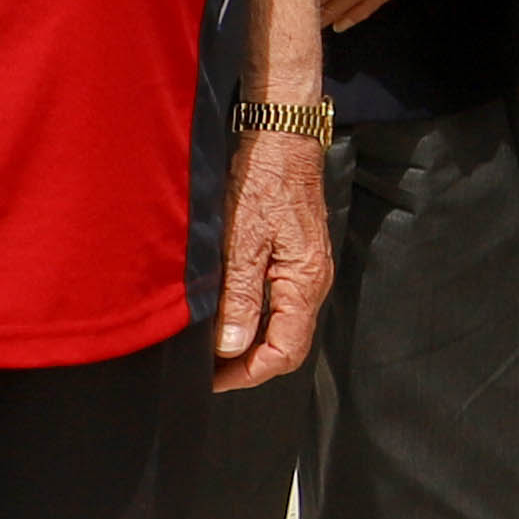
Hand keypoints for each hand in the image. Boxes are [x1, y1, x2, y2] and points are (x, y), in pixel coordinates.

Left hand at [211, 127, 334, 389]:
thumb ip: (240, 298)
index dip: (247, 374)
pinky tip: (226, 314)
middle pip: (287, 345)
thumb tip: (232, 347)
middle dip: (247, 365)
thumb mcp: (241, 241)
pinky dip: (253, 319)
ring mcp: (305, 269)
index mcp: (305, 282)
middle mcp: (312, 281)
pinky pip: (279, 304)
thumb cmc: (262, 181)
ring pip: (283, 326)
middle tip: (205, 370)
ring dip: (249, 343)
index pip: (285, 352)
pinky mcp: (295, 257)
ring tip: (209, 346)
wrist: (281, 138)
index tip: (210, 380)